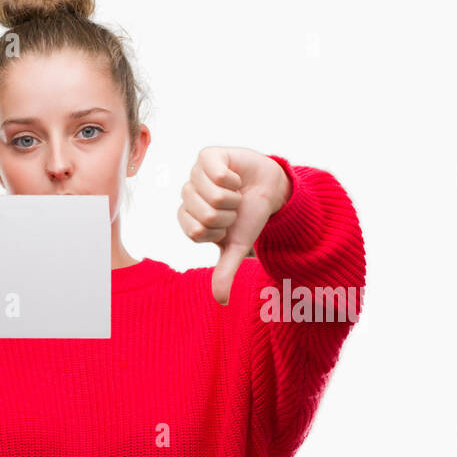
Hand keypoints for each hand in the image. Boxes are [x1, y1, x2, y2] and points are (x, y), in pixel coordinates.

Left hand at [177, 146, 290, 304]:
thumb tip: (221, 301)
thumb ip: (226, 271)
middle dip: (228, 216)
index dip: (218, 232)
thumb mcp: (238, 246)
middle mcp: (187, 195)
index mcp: (188, 217)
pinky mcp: (208, 156)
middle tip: (233, 208)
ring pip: (214, 195)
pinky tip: (235, 177)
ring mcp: (195, 174)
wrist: (269, 189)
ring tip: (236, 193)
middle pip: (205, 215)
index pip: (195, 233)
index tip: (226, 226)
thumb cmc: (249, 216)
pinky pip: (217, 174)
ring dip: (234, 198)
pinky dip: (234, 179)